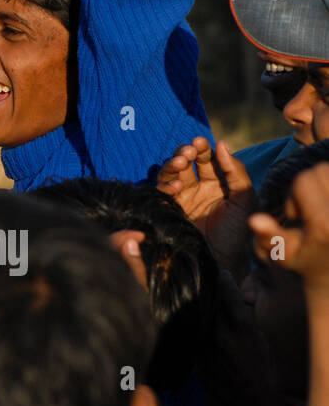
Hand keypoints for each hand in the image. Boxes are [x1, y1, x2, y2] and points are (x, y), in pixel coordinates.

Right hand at [156, 137, 253, 274]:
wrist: (223, 263)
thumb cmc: (238, 233)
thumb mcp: (244, 199)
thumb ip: (236, 172)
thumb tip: (221, 143)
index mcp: (216, 184)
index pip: (206, 159)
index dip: (203, 149)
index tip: (202, 142)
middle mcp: (196, 189)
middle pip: (185, 162)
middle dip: (185, 153)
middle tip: (189, 152)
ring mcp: (180, 199)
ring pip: (171, 173)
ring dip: (173, 164)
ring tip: (180, 163)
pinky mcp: (168, 209)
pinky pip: (161, 191)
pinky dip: (167, 184)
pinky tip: (177, 186)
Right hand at [251, 164, 328, 297]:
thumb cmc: (308, 261)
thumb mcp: (285, 254)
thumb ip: (269, 237)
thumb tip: (254, 220)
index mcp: (325, 223)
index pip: (304, 180)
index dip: (293, 195)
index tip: (297, 216)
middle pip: (321, 170)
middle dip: (310, 184)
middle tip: (309, 209)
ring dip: (322, 183)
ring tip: (320, 206)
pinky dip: (328, 187)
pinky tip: (326, 206)